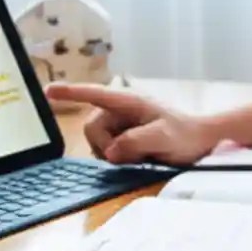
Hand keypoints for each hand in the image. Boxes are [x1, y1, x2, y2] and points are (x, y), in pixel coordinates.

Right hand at [45, 83, 219, 164]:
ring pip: (98, 144)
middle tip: (133, 156)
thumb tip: (111, 152)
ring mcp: (122, 125)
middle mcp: (121, 111)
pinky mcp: (124, 139)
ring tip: (141, 155)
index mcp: (129, 102)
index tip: (49, 91)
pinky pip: (107, 152)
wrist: (202, 141)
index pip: (95, 95)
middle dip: (106, 147)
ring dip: (114, 155)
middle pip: (92, 129)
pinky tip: (138, 158)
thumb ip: (135, 142)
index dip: (71, 93)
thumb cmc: (187, 135)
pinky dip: (118, 159)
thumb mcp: (163, 137)